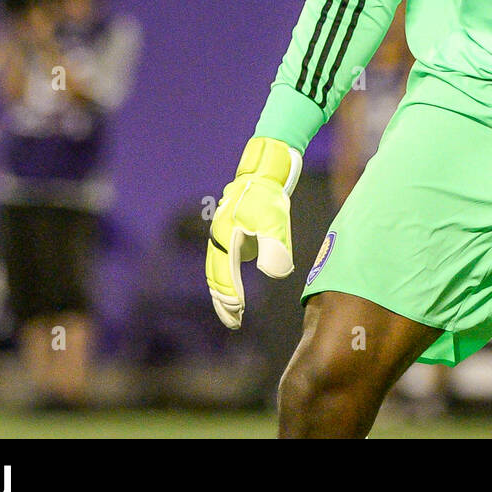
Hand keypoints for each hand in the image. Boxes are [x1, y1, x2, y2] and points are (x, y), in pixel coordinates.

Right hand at [206, 136, 301, 328]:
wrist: (266, 170)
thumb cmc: (270, 195)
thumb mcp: (276, 221)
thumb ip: (274, 247)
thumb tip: (274, 274)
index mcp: (225, 237)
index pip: (225, 274)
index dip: (231, 296)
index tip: (239, 313)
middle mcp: (219, 237)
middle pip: (215, 275)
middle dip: (223, 300)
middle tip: (233, 321)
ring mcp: (224, 234)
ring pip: (217, 269)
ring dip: (223, 291)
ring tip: (232, 310)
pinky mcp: (232, 231)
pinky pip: (224, 261)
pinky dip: (226, 277)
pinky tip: (236, 287)